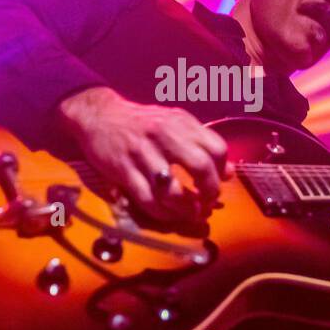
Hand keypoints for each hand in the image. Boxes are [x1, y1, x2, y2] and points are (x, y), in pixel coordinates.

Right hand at [56, 86, 231, 224]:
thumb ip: (202, 144)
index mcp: (181, 123)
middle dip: (208, 192)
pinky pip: (147, 200)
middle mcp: (164, 136)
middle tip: (207, 202)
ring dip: (185, 209)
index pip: (216, 148)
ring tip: (189, 213)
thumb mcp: (175, 124)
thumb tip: (230, 173)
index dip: (221, 170)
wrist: (99, 115)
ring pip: (172, 191)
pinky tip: (167, 213)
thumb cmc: (142, 123)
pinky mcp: (123, 171)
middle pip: (200, 167)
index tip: (217, 182)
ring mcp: (143, 154)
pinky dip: (161, 213)